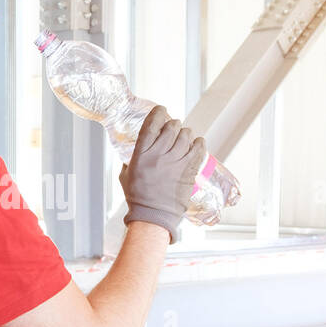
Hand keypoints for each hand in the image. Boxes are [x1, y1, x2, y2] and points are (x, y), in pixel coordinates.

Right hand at [118, 105, 206, 243]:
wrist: (153, 215)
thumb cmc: (138, 197)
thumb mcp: (126, 174)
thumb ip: (132, 159)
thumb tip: (136, 150)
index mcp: (141, 154)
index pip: (151, 124)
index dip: (158, 113)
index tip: (162, 110)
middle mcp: (159, 155)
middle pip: (171, 127)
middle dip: (173, 124)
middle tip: (174, 128)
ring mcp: (175, 162)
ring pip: (186, 135)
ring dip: (186, 133)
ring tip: (185, 137)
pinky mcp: (189, 170)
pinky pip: (198, 149)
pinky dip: (199, 143)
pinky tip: (197, 143)